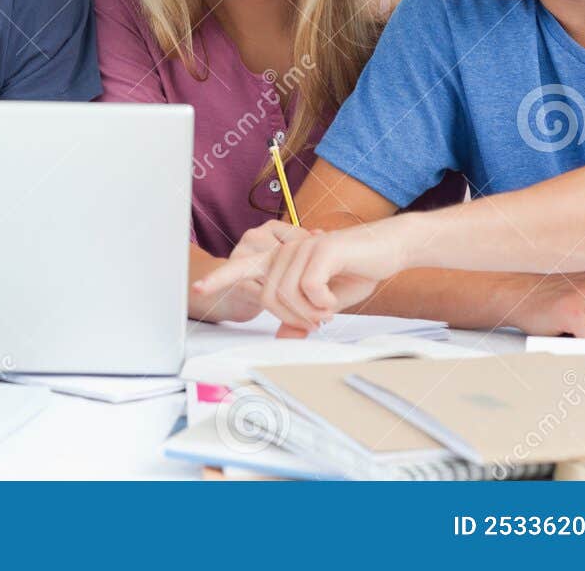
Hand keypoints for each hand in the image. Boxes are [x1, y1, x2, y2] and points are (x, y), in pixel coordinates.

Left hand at [196, 218, 415, 332]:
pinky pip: (309, 288)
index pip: (243, 267)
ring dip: (310, 313)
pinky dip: (323, 303)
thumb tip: (284, 337)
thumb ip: (303, 317)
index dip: (219, 279)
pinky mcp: (320, 249)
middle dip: (293, 318)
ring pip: (288, 296)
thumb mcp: (326, 303)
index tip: (196, 290)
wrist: (388, 249)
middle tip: (318, 320)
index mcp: (283, 260)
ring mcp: (302, 247)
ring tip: (328, 309)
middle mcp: (287, 250)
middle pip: (269, 298)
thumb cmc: (356, 273)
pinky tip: (334, 300)